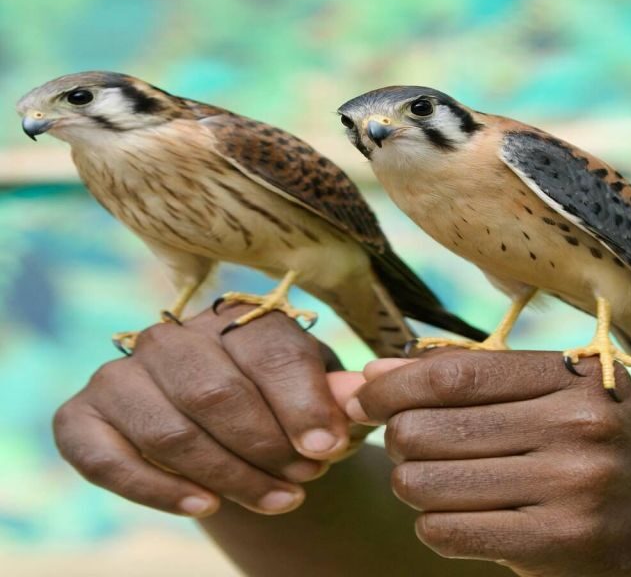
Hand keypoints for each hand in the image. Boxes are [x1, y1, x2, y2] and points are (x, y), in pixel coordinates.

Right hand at [53, 305, 365, 517]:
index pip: (266, 351)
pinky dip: (155, 489)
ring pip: (170, 431)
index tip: (327, 449)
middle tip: (305, 480)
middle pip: (216, 392)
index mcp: (230, 317)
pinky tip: (204, 506)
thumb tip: (357, 394)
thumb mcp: (313, 393)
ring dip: (228, 475)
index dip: (301, 404)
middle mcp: (168, 337)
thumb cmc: (275, 403)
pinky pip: (105, 459)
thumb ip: (334, 393)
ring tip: (277, 500)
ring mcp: (119, 375)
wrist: (219, 422)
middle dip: (266, 447)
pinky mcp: (80, 417)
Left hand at [347, 350, 630, 576]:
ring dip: (409, 481)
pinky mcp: (557, 545)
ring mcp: (568, 489)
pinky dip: (431, 523)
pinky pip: (447, 531)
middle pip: (429, 427)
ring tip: (426, 477)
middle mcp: (574, 427)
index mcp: (572, 377)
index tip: (365, 394)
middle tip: (404, 441)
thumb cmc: (609, 443)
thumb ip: (476, 376)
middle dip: (397, 436)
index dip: (394, 384)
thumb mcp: (563, 391)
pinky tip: (449, 513)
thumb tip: (375, 374)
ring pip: (428, 482)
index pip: (455, 373)